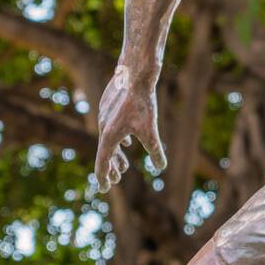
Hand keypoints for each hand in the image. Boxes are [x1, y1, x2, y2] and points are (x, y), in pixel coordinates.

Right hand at [94, 64, 165, 191]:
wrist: (134, 74)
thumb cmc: (142, 103)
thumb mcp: (150, 130)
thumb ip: (155, 150)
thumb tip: (161, 167)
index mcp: (109, 136)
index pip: (103, 163)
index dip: (104, 177)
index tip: (105, 189)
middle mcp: (103, 127)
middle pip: (105, 154)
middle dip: (111, 169)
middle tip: (116, 180)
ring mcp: (104, 116)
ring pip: (109, 141)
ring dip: (116, 155)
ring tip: (124, 166)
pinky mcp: (108, 107)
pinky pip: (110, 128)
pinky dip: (118, 140)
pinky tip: (127, 143)